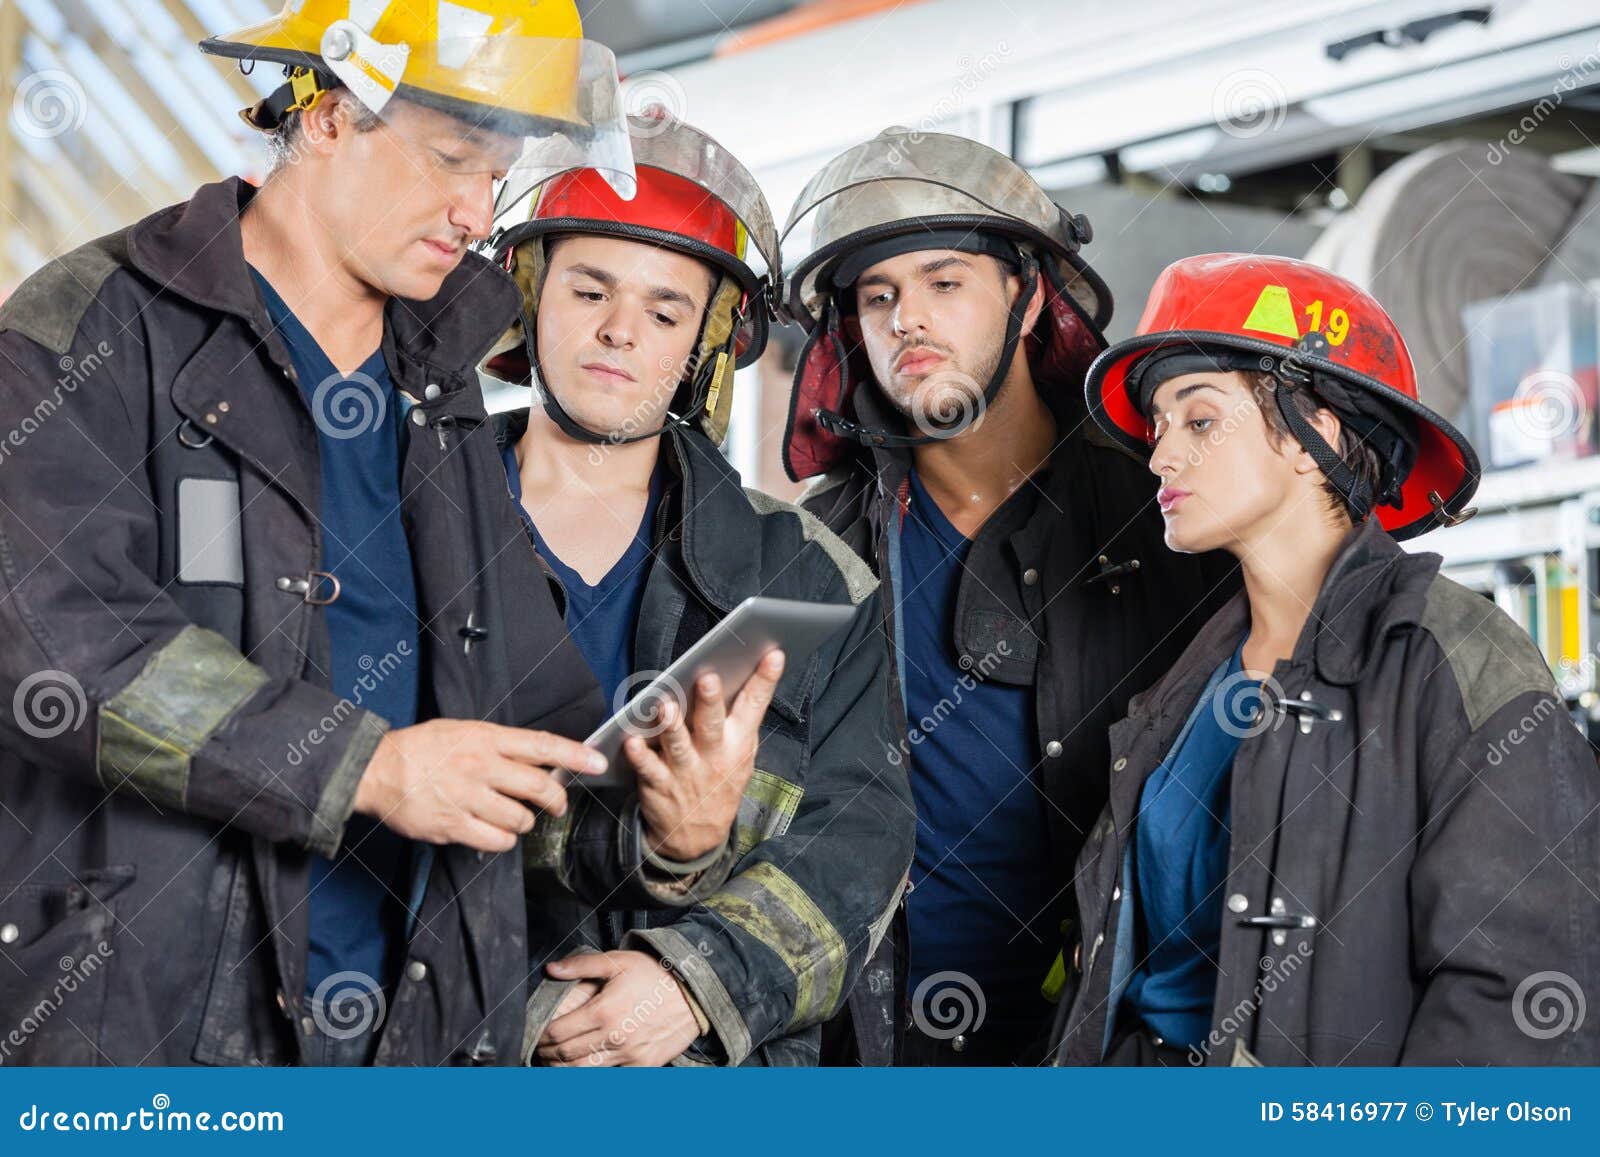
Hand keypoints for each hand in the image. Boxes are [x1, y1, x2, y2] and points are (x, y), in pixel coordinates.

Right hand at [353, 719, 606, 852]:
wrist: (377, 769)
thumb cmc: (423, 749)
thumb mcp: (465, 731)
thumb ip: (501, 744)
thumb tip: (539, 757)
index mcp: (486, 738)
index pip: (541, 745)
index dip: (575, 755)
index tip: (598, 762)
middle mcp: (480, 766)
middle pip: (539, 787)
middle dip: (556, 800)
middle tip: (556, 804)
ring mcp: (467, 797)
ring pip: (520, 818)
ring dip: (525, 822)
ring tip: (513, 816)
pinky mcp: (452, 825)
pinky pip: (496, 841)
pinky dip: (503, 840)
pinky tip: (495, 832)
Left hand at [536, 950, 700, 1065]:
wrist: (693, 993)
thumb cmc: (654, 974)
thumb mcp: (618, 961)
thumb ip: (581, 965)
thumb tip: (551, 969)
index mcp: (603, 1011)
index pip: (557, 1032)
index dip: (541, 1035)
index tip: (536, 1033)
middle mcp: (613, 1037)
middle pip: (565, 1054)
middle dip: (547, 1053)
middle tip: (540, 1048)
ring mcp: (628, 1055)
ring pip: (582, 1071)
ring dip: (563, 1067)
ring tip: (556, 1059)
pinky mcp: (642, 1066)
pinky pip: (608, 1076)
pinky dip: (590, 1073)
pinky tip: (583, 1066)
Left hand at [624, 650, 784, 861]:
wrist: (698, 837)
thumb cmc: (718, 782)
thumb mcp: (740, 756)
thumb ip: (738, 721)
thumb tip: (735, 674)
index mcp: (737, 743)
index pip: (755, 707)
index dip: (765, 680)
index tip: (772, 655)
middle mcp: (714, 756)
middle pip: (711, 724)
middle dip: (710, 701)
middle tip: (708, 679)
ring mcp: (685, 772)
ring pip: (678, 745)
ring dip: (670, 726)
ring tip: (665, 707)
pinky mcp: (659, 785)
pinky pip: (648, 769)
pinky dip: (638, 756)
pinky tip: (631, 741)